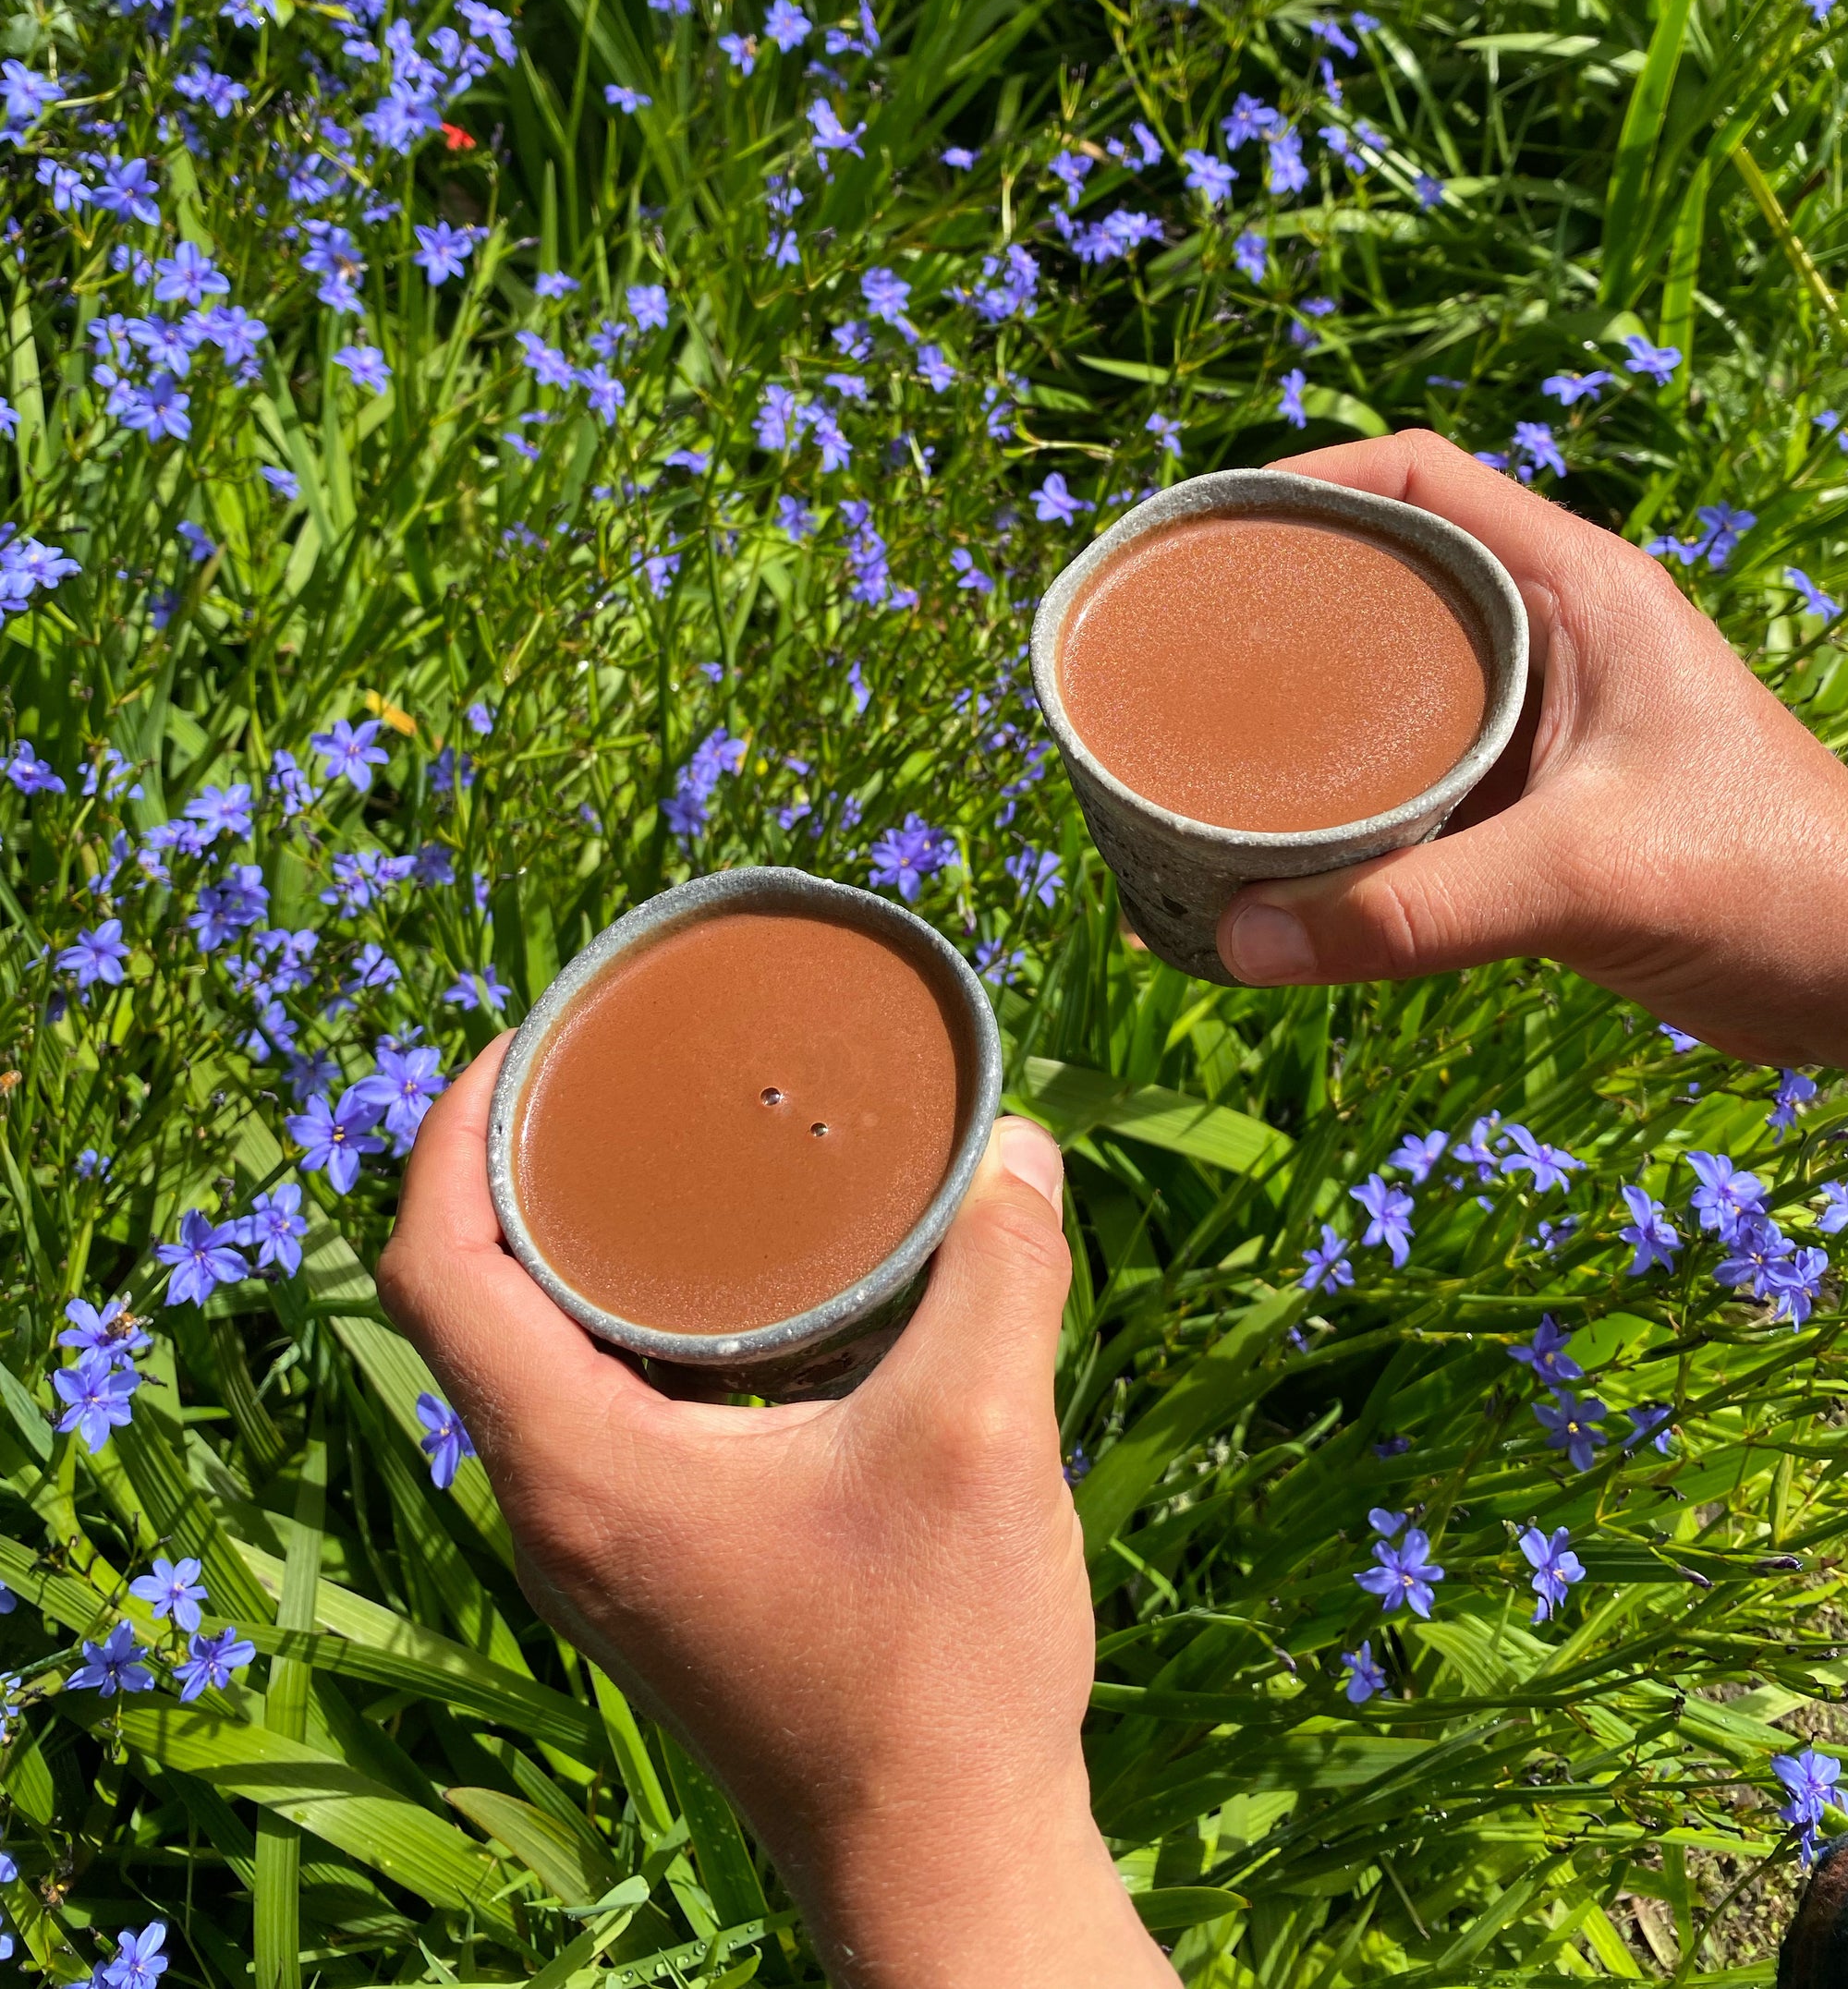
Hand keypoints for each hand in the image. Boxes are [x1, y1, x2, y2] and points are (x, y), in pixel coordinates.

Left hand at [377, 1039, 1178, 1988]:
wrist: (944, 1862)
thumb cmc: (940, 1670)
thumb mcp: (985, 1440)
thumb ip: (1001, 1271)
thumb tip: (1018, 1145)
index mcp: (580, 1466)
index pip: (435, 1268)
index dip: (452, 1132)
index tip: (528, 1037)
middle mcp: (556, 1510)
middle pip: (468, 1301)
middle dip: (514, 1167)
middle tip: (605, 1067)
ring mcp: (600, 1552)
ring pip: (529, 1359)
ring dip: (567, 1247)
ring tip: (659, 1149)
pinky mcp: (653, 1574)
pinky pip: (590, 1409)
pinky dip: (625, 1320)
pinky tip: (732, 1288)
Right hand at [1217, 430, 1847, 1066]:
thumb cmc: (1776, 883)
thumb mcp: (1585, 876)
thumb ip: (1412, 910)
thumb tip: (1235, 942)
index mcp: (1576, 589)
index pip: (1418, 477)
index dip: (1302, 485)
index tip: (1201, 535)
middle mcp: (1550, 638)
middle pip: (1383, 581)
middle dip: (1275, 606)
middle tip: (1165, 648)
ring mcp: (1541, 726)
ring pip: (1389, 694)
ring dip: (1300, 722)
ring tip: (1191, 749)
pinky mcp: (1534, 811)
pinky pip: (1408, 788)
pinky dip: (1337, 814)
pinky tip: (1269, 856)